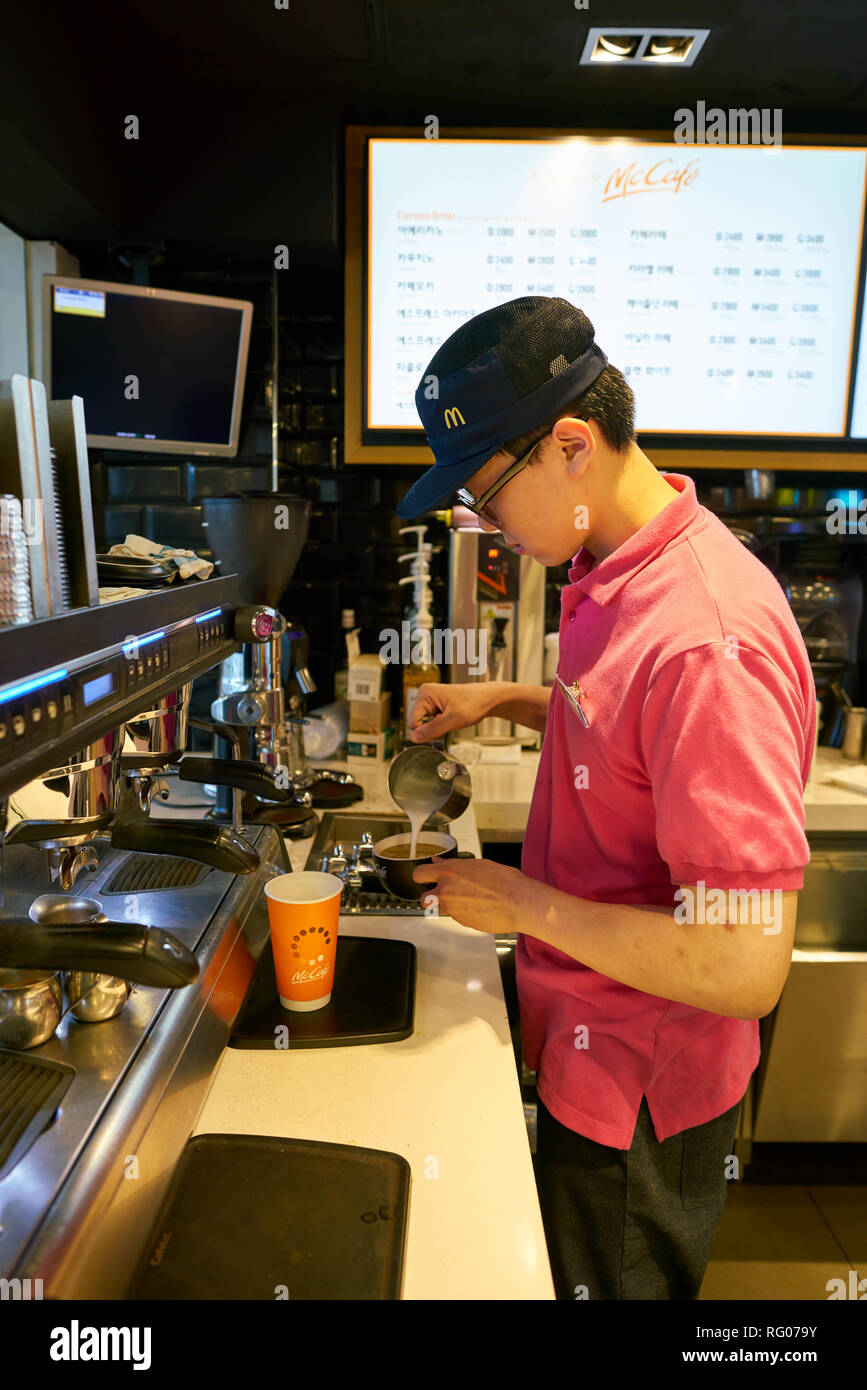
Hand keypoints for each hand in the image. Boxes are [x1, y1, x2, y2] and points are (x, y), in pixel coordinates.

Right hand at [409, 682, 499, 742]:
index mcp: (425, 693)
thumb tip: (414, 737)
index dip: (426, 730)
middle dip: (432, 728)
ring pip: (425, 723)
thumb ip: (432, 730)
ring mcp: (430, 699)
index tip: (442, 728)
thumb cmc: (474, 703)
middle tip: (449, 722)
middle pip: (418, 723)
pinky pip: (432, 721)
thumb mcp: (453, 720)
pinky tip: (452, 718)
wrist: (488, 698)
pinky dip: (441, 724)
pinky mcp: (435, 704)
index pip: (413, 722)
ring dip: (438, 726)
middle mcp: (425, 694)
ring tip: (452, 719)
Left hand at [411, 856, 526, 934]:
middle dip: (430, 897)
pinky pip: (456, 917)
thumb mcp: (479, 865)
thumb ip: (455, 865)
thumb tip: (441, 863)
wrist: (518, 903)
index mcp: (450, 872)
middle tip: (442, 893)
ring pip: (439, 909)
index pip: (419, 873)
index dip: (421, 876)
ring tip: (466, 900)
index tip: (424, 877)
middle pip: (423, 898)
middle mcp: (447, 891)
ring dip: (447, 906)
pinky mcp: (462, 922)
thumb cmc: (505, 882)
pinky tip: (477, 907)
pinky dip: (463, 913)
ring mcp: (453, 909)